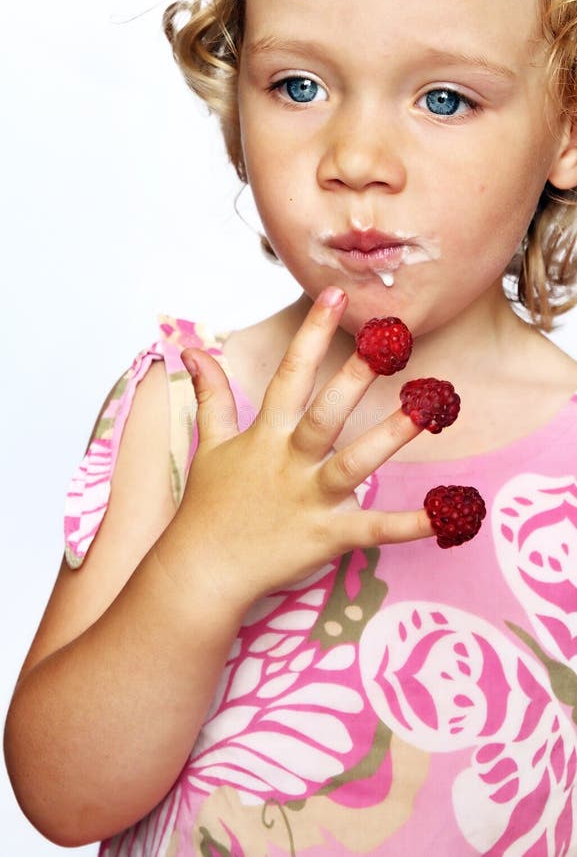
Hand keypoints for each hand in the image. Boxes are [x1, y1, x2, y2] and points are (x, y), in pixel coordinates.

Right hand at [169, 288, 431, 606]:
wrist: (201, 570)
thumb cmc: (209, 506)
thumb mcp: (210, 444)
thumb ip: (210, 394)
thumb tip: (192, 350)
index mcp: (266, 435)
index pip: (290, 375)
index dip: (312, 334)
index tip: (336, 294)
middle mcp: (290, 461)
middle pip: (325, 413)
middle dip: (355, 376)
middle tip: (389, 340)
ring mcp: (310, 499)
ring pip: (355, 463)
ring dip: (390, 436)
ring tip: (427, 410)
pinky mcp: (327, 536)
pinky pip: (374, 529)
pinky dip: (411, 524)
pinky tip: (448, 514)